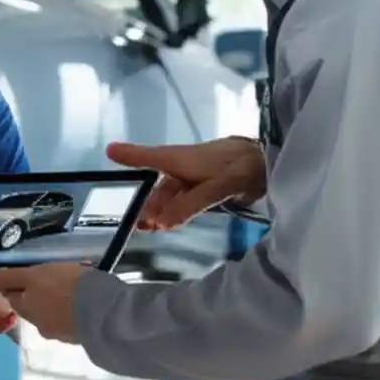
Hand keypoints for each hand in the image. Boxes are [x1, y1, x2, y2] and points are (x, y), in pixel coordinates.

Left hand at [0, 262, 88, 343]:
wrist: (103, 312)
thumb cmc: (65, 287)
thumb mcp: (34, 275)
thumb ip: (11, 278)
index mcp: (27, 309)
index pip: (13, 296)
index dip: (17, 284)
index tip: (27, 275)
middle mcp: (40, 325)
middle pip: (32, 308)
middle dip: (38, 296)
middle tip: (51, 280)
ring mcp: (61, 333)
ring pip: (52, 315)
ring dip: (56, 304)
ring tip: (71, 290)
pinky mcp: (80, 336)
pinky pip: (71, 321)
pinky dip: (73, 312)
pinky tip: (84, 302)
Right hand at [107, 136, 265, 230]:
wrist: (270, 161)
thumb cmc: (241, 166)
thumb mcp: (218, 186)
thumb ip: (190, 204)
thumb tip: (161, 222)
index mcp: (179, 159)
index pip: (147, 156)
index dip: (128, 155)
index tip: (108, 151)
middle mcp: (182, 166)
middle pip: (159, 185)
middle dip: (148, 204)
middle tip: (138, 225)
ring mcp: (194, 177)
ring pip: (171, 195)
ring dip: (161, 211)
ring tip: (149, 228)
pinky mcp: (206, 186)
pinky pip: (184, 200)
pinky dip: (175, 211)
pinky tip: (170, 223)